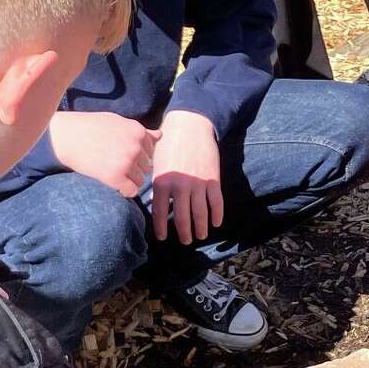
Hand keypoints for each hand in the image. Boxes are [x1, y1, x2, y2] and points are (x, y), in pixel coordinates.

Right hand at [48, 111, 158, 196]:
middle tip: (115, 164)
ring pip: (140, 180)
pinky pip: (131, 191)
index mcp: (138, 131)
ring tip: (112, 172)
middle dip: (134, 168)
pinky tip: (113, 184)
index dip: (138, 155)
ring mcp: (126, 162)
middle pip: (147, 166)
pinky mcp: (115, 177)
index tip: (122, 154)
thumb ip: (140, 131)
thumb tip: (160, 136)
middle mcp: (135, 146)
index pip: (151, 151)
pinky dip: (124, 191)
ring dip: (129, 180)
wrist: (66, 137)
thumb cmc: (90, 127)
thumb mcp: (117, 122)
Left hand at [150, 110, 224, 244]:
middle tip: (186, 241)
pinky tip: (215, 223)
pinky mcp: (213, 179)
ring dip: (200, 228)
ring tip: (200, 236)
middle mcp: (180, 186)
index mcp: (162, 181)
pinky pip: (216, 202)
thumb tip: (151, 203)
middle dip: (184, 232)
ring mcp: (198, 183)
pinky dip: (217, 215)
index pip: (160, 212)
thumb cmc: (170, 143)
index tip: (163, 238)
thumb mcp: (156, 162)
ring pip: (200, 213)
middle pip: (182, 217)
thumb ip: (156, 182)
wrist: (190, 126)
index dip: (161, 228)